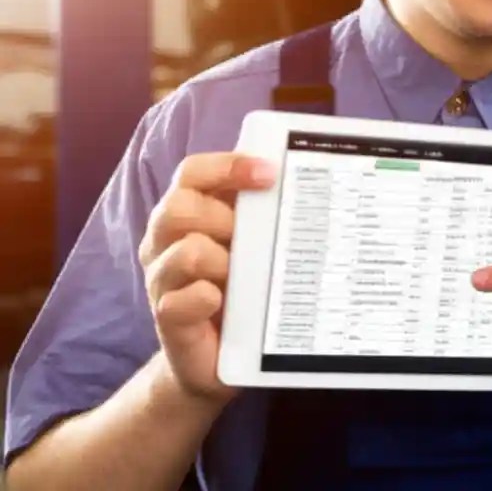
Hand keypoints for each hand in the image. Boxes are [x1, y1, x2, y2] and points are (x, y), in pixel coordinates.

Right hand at [138, 152, 274, 402]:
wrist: (219, 358)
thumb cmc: (239, 291)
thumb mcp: (252, 246)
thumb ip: (260, 214)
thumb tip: (296, 178)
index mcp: (185, 215)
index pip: (191, 173)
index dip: (226, 166)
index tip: (269, 174)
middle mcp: (165, 242)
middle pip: (180, 207)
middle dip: (225, 220)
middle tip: (254, 243)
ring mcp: (161, 280)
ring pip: (186, 252)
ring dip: (224, 263)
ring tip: (244, 281)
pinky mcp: (167, 318)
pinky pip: (182, 300)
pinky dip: (208, 298)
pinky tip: (223, 303)